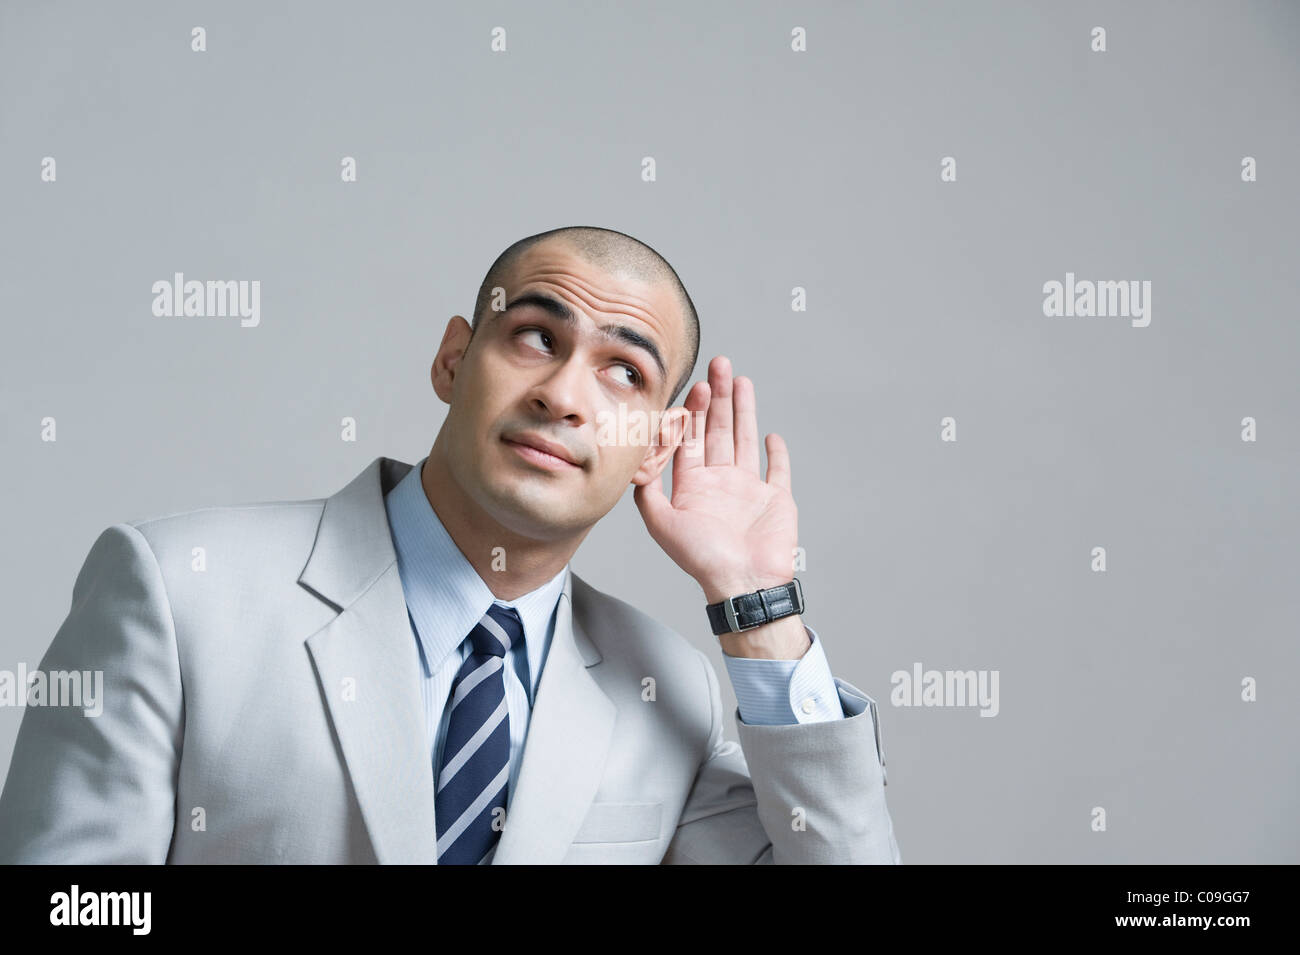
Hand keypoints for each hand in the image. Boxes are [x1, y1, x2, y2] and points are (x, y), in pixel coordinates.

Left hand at [634, 356, 806, 658]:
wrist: (743, 582)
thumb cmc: (703, 558)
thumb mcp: (661, 522)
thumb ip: (647, 490)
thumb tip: (635, 461)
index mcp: (693, 485)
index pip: (690, 438)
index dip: (691, 411)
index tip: (695, 385)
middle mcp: (719, 482)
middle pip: (716, 430)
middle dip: (717, 397)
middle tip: (719, 364)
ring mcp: (748, 489)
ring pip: (743, 439)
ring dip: (743, 410)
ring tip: (740, 380)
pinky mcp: (776, 498)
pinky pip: (776, 469)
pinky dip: (775, 452)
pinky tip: (770, 435)